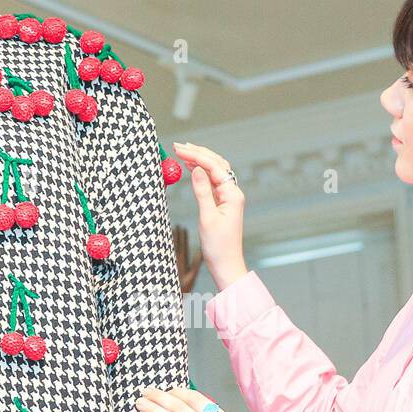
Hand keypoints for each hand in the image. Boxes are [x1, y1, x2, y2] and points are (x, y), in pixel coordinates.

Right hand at [171, 141, 247, 291]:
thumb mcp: (207, 217)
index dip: (196, 155)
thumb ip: (202, 191)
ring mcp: (228, 197)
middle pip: (217, 164)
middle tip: (179, 146)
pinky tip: (192, 168)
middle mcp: (233, 193)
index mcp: (232, 194)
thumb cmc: (218, 246)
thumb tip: (197, 169)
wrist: (226, 264)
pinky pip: (212, 182)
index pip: (213, 167)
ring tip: (183, 152)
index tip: (179, 149)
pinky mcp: (223, 203)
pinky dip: (202, 172)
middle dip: (198, 153)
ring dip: (200, 160)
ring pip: (215, 171)